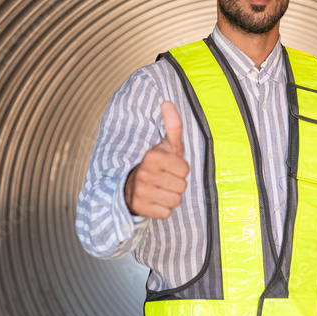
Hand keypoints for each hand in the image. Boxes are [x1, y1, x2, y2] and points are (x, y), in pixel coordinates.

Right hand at [124, 101, 189, 218]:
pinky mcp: (140, 209)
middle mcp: (144, 174)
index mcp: (152, 156)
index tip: (169, 167)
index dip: (180, 169)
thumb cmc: (156, 165)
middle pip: (182, 186)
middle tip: (164, 179)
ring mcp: (140, 192)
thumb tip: (167, 102)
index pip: (185, 169)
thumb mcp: (166, 145)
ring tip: (160, 189)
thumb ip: (173, 125)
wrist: (131, 186)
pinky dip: (163, 209)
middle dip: (177, 183)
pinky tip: (155, 200)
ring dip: (171, 196)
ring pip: (176, 200)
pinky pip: (166, 213)